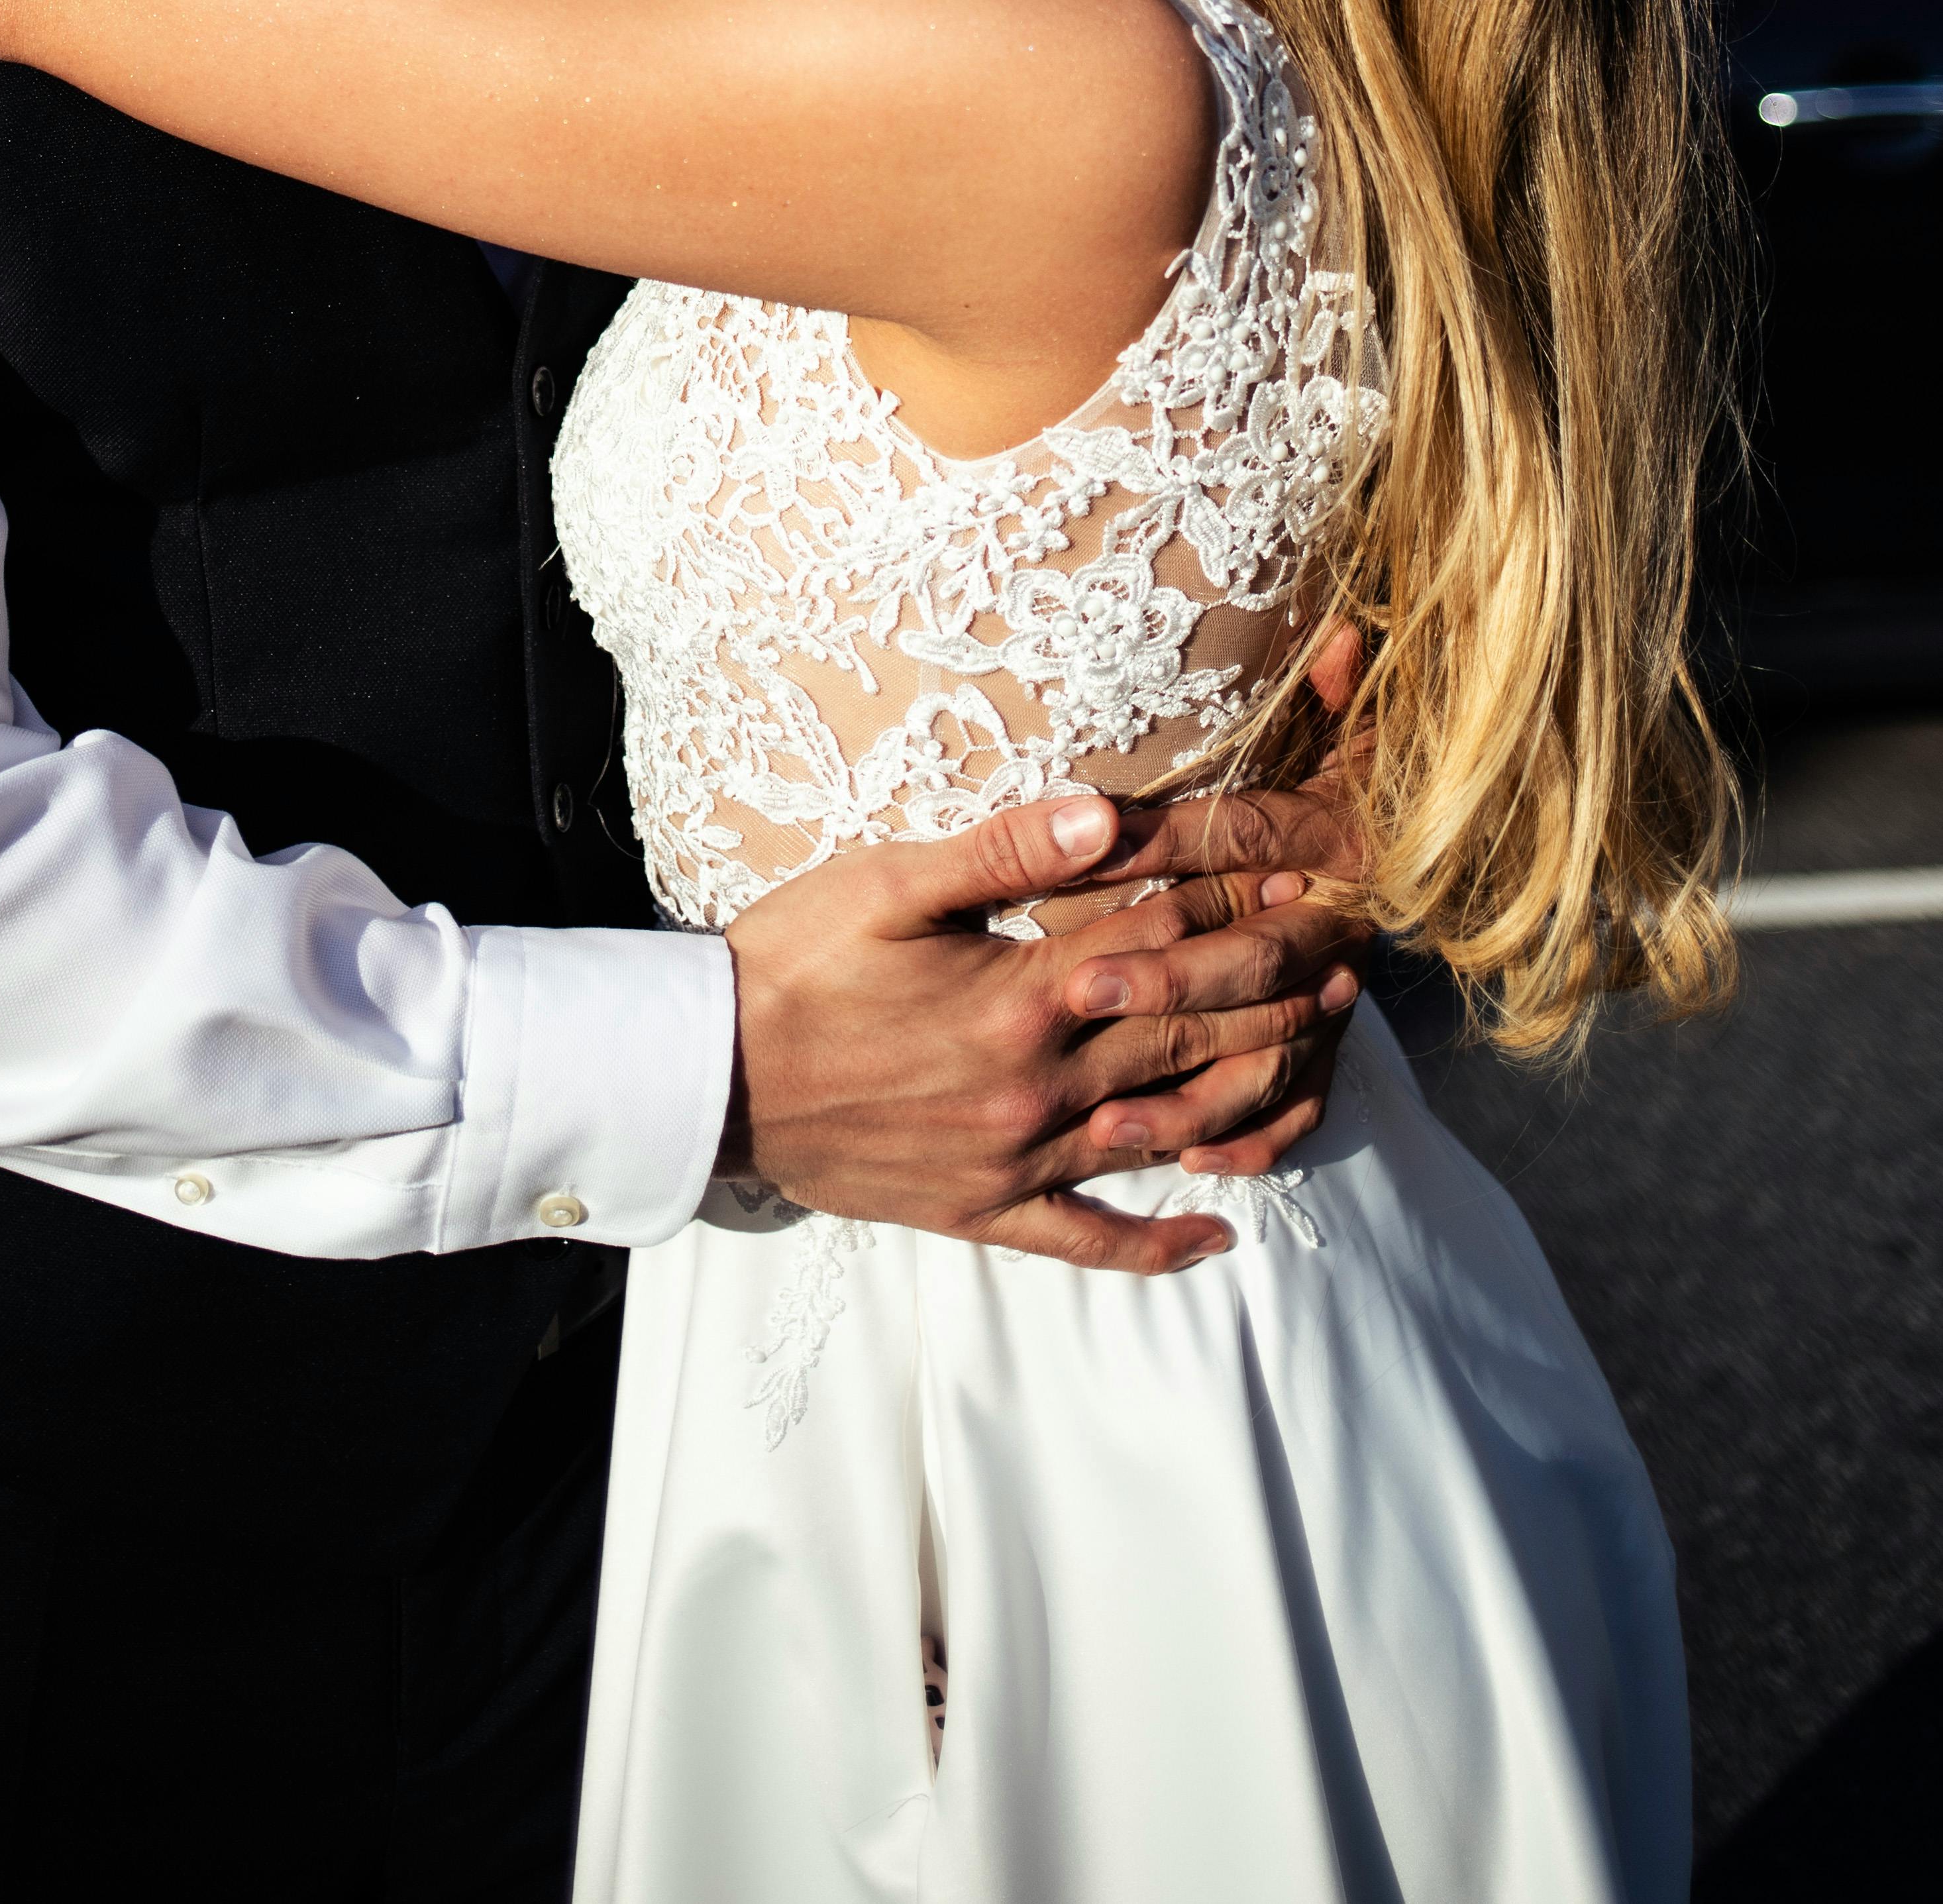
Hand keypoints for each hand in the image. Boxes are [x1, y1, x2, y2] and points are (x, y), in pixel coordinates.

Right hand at [722, 785, 1363, 1275]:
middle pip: (1185, 1038)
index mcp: (1021, 997)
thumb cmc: (794, 963)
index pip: (1161, 948)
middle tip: (1347, 966)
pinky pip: (1087, 1238)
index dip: (1241, 910)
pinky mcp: (983, 1210)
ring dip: (1248, 1096)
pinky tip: (1217, 1235)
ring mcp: (1016, 1158)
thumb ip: (1005, 854)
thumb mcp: (890, 885)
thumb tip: (1108, 814)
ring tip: (1317, 1060)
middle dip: (1274, 996)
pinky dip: (1156, 1243)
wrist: (710, 1076)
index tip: (1307, 883)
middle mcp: (1037, 1086)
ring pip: (1164, 1133)